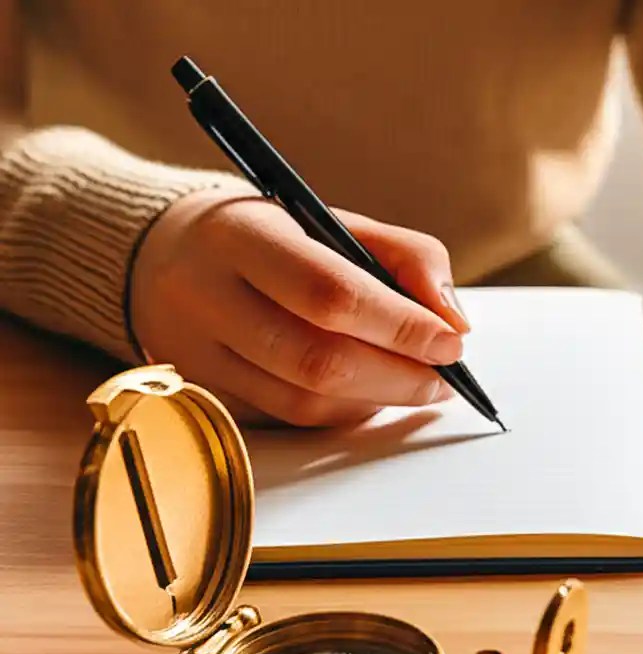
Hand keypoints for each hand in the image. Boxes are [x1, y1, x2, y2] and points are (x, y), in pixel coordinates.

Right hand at [130, 188, 469, 426]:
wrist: (163, 253)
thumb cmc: (270, 236)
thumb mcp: (334, 220)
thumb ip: (407, 257)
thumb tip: (454, 320)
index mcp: (243, 234)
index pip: (330, 292)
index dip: (400, 325)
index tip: (451, 341)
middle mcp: (206, 295)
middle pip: (317, 359)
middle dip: (398, 374)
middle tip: (444, 377)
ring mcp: (195, 352)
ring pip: (303, 400)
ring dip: (377, 399)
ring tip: (419, 386)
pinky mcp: (202, 392)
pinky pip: (287, 418)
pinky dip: (344, 411)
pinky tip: (371, 393)